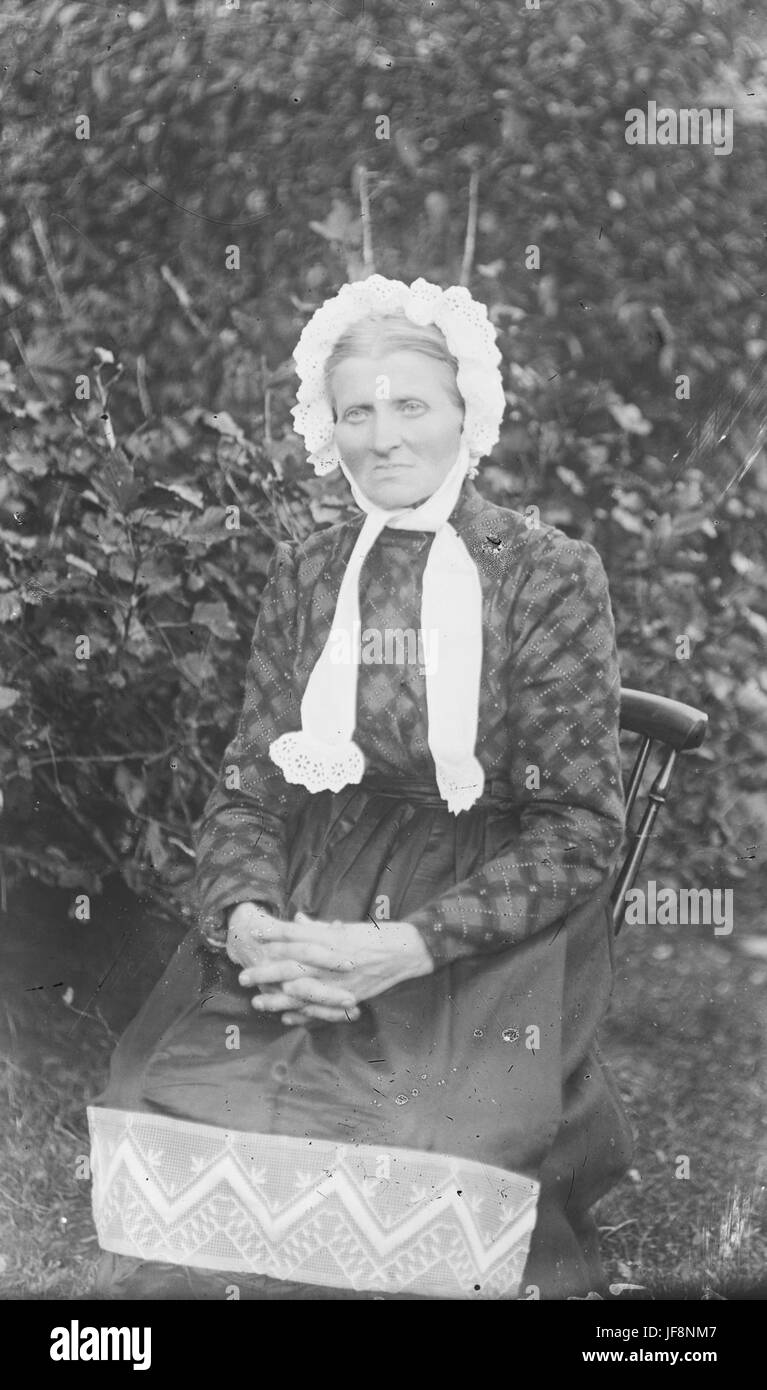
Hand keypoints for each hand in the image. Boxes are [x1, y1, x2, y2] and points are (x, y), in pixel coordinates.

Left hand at [236, 912, 433, 1024]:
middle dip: (266, 972)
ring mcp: (341, 982)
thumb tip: (297, 919)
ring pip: (302, 993)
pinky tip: (286, 1018)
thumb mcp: (347, 928)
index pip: (297, 936)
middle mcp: (333, 962)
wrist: (407, 952)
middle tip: (243, 976)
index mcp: (333, 940)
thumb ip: (319, 928)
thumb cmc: (377, 936)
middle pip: (292, 967)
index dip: (274, 934)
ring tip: (257, 1002)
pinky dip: (303, 1015)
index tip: (254, 934)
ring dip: (277, 999)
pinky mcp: (349, 997)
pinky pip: (321, 1009)